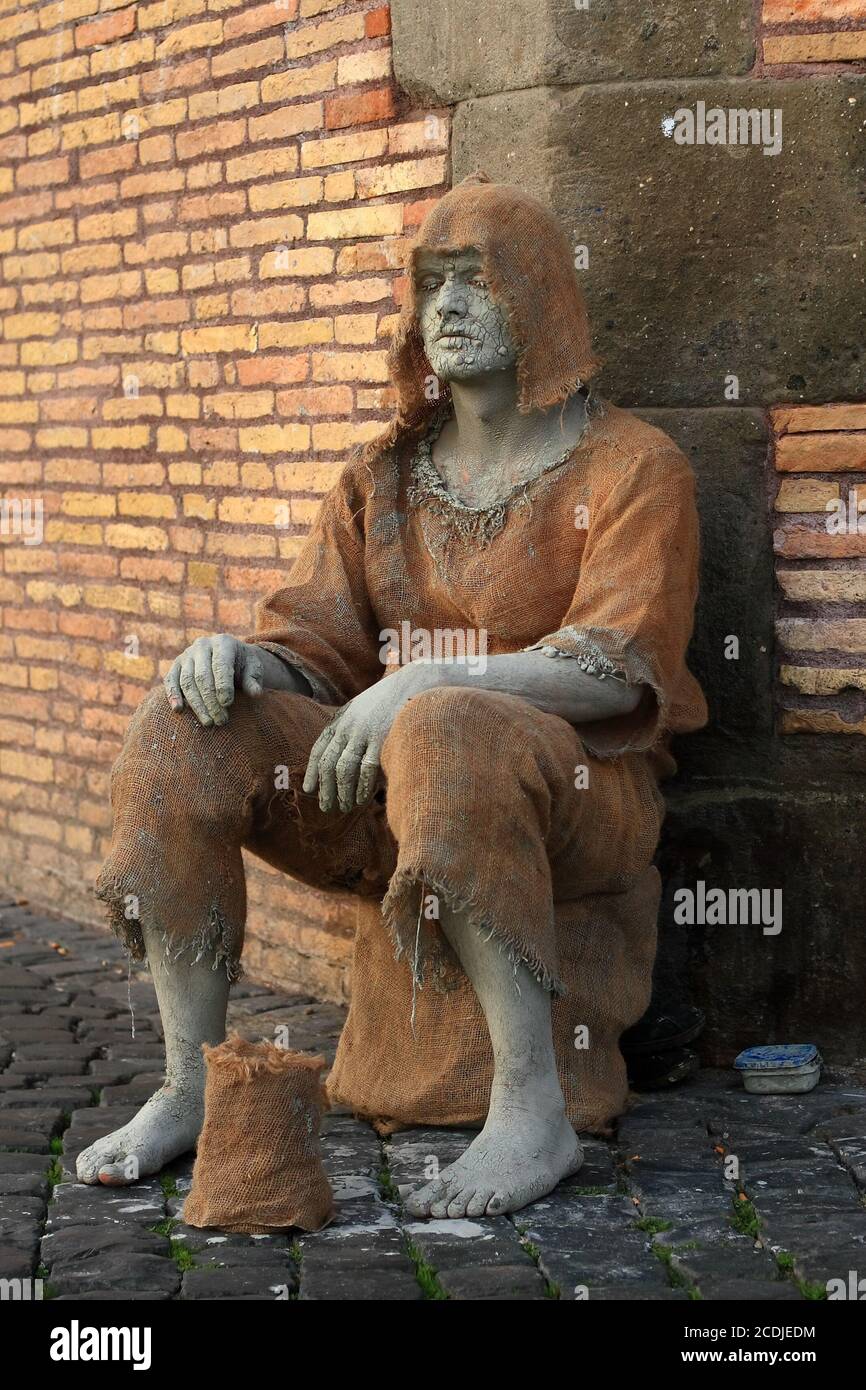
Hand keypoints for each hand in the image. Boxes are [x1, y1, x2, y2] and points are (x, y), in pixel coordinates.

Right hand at [164, 635, 264, 726]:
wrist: (230, 657)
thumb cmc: (243, 665)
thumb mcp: (253, 669)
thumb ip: (254, 680)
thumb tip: (256, 694)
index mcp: (223, 642)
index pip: (220, 664)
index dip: (223, 685)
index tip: (227, 704)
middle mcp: (202, 645)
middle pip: (202, 676)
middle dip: (211, 701)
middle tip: (221, 720)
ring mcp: (187, 655)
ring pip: (187, 681)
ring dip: (196, 704)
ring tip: (209, 722)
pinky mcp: (176, 665)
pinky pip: (171, 680)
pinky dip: (173, 695)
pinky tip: (178, 710)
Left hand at [303, 664, 437, 813]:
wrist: (414, 684)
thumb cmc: (390, 700)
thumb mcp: (362, 708)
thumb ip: (350, 727)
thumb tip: (341, 755)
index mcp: (341, 720)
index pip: (319, 749)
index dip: (312, 772)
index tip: (309, 789)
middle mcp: (347, 727)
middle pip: (328, 764)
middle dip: (326, 788)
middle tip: (327, 807)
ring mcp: (364, 733)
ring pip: (344, 770)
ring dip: (342, 792)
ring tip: (345, 807)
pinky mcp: (381, 739)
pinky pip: (366, 769)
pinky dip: (361, 787)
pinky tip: (361, 799)